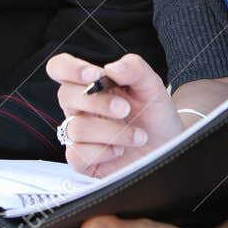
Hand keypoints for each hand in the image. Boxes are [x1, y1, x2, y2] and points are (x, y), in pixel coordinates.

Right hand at [46, 52, 181, 175]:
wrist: (167, 147)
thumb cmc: (154, 115)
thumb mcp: (152, 85)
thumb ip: (134, 68)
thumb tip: (111, 67)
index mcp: (91, 84)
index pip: (60, 68)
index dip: (69, 69)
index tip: (94, 75)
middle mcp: (81, 107)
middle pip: (65, 95)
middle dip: (99, 102)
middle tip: (125, 109)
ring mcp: (80, 134)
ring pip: (75, 128)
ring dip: (111, 131)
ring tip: (137, 136)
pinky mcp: (83, 159)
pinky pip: (77, 155)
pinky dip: (104, 152)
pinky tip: (119, 150)